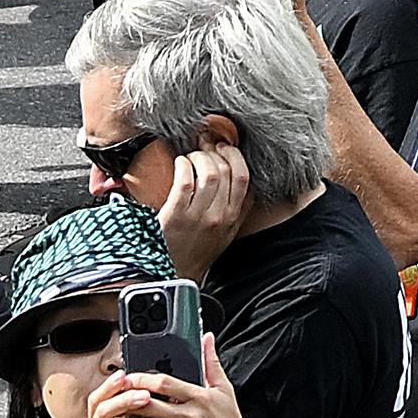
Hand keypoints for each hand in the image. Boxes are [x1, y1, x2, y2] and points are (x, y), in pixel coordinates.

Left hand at [125, 335, 271, 417]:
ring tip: (116, 416)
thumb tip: (207, 338)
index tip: (129, 376)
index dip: (143, 378)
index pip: (165, 383)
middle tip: (115, 394)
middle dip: (128, 399)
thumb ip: (211, 363)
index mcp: (200, 398)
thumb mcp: (225, 390)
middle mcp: (188, 417)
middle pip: (149, 404)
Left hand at [156, 140, 252, 278]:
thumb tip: (241, 178)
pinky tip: (179, 164)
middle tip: (203, 143)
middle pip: (226, 171)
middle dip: (214, 150)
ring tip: (190, 156)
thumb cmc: (198, 252)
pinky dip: (183, 166)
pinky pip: (185, 182)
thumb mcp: (227, 232)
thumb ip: (237, 208)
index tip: (224, 147)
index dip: (234, 156)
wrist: (174, 274)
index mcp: (234, 217)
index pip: (244, 177)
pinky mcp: (176, 216)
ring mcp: (198, 216)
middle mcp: (220, 215)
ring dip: (199, 156)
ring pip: (209, 173)